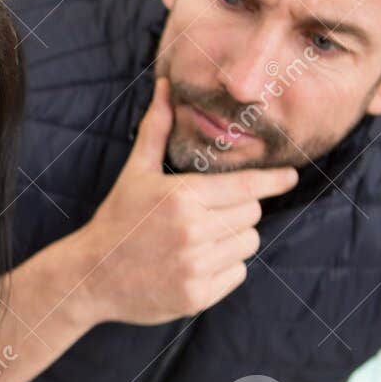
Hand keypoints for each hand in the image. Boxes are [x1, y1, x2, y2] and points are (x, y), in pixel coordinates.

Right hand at [69, 77, 296, 326]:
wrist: (90, 276)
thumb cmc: (117, 219)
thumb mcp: (135, 173)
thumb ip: (156, 130)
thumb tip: (165, 86)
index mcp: (181, 197)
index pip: (245, 186)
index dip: (272, 181)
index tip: (290, 177)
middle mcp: (192, 232)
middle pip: (251, 214)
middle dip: (238, 210)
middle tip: (209, 214)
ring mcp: (195, 266)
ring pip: (248, 243)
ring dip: (233, 239)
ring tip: (201, 240)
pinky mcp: (197, 295)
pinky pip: (237, 274)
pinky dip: (224, 268)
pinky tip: (196, 263)